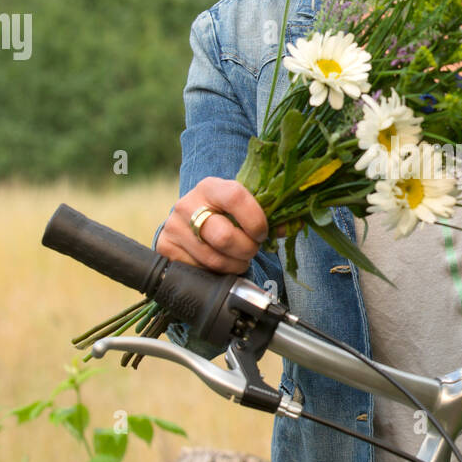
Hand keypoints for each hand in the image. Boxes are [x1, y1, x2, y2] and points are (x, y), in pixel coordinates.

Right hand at [156, 177, 281, 274]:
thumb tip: (295, 224)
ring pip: (214, 259)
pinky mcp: (166, 249)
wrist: (189, 224)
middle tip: (251, 250)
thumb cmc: (225, 216)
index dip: (256, 220)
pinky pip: (199, 271)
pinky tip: (219, 264)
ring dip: (234, 265)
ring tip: (238, 259)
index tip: (262, 233)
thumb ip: (270, 215)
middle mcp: (187, 204)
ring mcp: (173, 227)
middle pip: (224, 237)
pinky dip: (215, 274)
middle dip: (246, 250)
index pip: (236, 197)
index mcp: (211, 187)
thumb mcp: (243, 209)